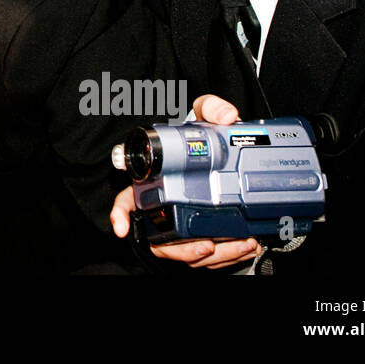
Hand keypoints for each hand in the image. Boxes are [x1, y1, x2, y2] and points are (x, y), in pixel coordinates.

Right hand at [109, 94, 262, 268]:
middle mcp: (163, 207)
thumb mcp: (203, 118)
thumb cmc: (199, 140)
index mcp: (153, 182)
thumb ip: (211, 108)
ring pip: (188, 252)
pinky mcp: (203, 235)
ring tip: (238, 246)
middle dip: (184, 250)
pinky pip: (208, 256)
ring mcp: (182, 224)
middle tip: (207, 246)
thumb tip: (227, 116)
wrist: (221, 155)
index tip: (120, 228)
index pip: (127, 200)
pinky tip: (245, 247)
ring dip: (214, 256)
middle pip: (163, 239)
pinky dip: (226, 257)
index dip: (120, 215)